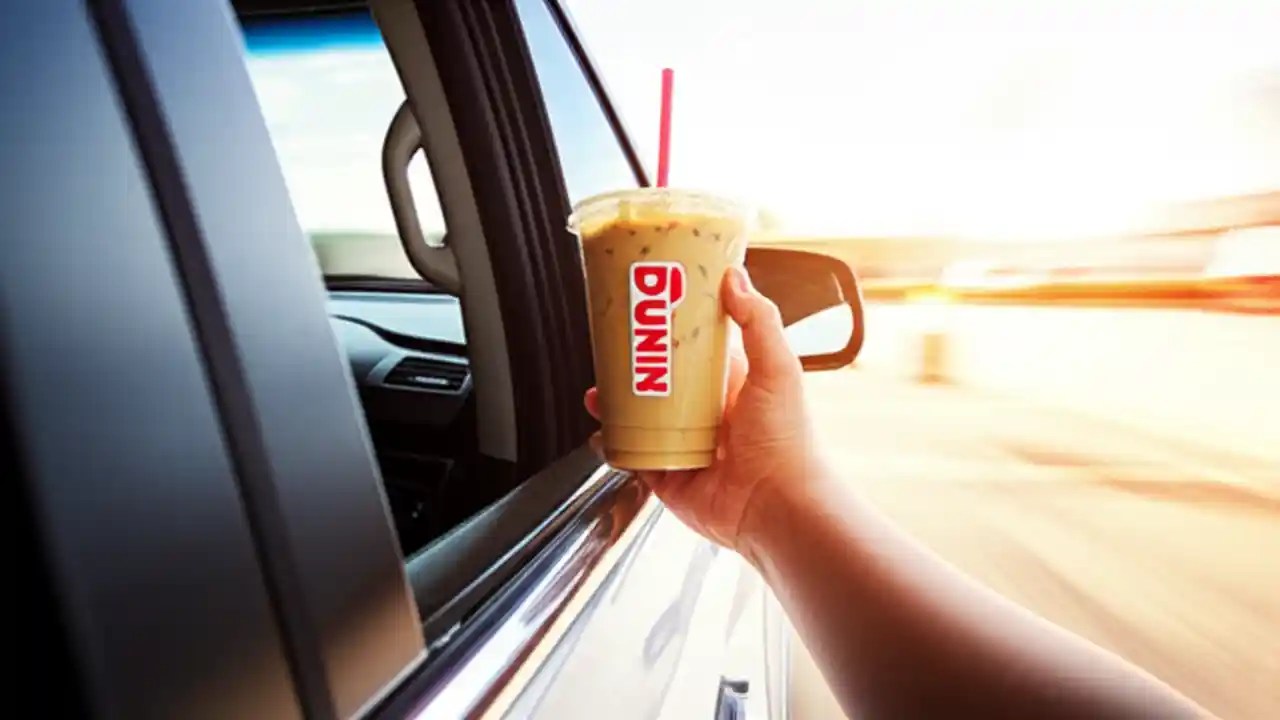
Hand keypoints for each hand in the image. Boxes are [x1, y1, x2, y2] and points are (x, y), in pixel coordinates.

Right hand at [585, 266, 818, 553]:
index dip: (672, 332)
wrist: (778, 507)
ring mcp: (685, 447)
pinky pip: (631, 458)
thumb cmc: (788, 442)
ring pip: (639, 419)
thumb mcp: (778, 368)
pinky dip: (613, 445)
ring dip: (616, 404)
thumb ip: (758, 321)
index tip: (648, 311)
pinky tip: (601, 430)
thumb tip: (736, 277)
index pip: (695, 350)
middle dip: (633, 368)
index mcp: (733, 385)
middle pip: (660, 383)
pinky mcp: (667, 477)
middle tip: (611, 350)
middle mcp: (708, 415)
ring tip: (599, 389)